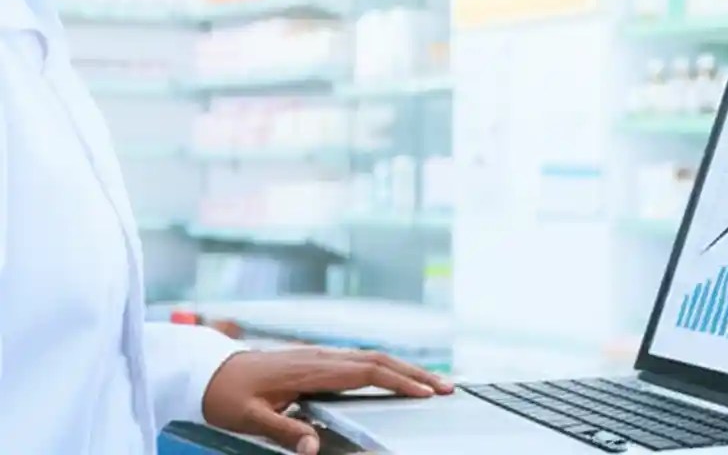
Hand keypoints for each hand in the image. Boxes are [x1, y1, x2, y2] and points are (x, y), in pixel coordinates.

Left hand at [203, 347, 453, 454]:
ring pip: (373, 357)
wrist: (207, 371)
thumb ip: (281, 430)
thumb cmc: (225, 395)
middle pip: (379, 359)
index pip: (365, 372)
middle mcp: (321, 357)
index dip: (397, 381)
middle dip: (415, 372)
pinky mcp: (318, 360)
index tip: (424, 393)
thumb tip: (313, 448)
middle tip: (447, 388)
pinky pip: (361, 360)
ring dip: (405, 368)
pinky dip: (387, 367)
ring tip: (433, 383)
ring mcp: (321, 355)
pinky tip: (397, 377)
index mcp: (310, 369)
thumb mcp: (246, 419)